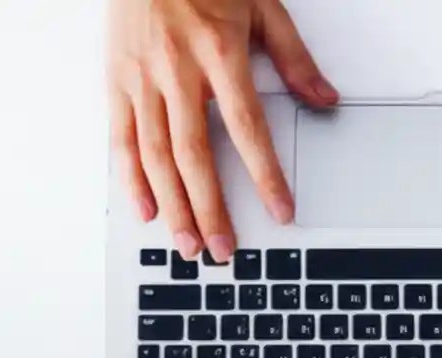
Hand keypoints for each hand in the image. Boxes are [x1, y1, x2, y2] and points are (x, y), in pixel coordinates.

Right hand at [108, 0, 338, 261]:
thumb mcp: (262, 5)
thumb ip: (294, 57)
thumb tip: (325, 100)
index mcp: (219, 52)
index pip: (246, 127)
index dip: (264, 174)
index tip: (280, 210)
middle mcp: (177, 70)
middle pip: (196, 153)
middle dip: (210, 208)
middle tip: (224, 249)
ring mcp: (142, 78)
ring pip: (156, 154)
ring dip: (174, 205)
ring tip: (188, 244)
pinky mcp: (116, 80)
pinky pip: (123, 137)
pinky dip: (133, 178)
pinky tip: (147, 209)